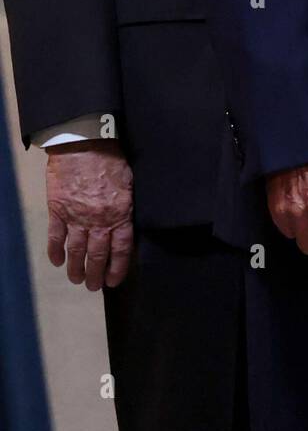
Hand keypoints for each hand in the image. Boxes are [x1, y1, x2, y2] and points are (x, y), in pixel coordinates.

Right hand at [46, 140, 133, 289]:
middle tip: (93, 287)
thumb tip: (127, 223)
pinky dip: (55, 252)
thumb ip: (127, 205)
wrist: (83, 143)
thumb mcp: (129, 182)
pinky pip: (56, 236)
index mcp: (120, 214)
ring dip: (76, 268)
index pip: (121, 249)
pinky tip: (57, 262)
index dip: (117, 268)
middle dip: (96, 274)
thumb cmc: (111, 158)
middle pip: (98, 254)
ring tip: (77, 280)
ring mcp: (76, 217)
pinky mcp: (57, 210)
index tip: (114, 281)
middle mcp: (98, 220)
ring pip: (76, 250)